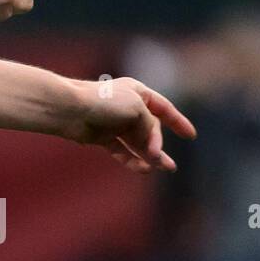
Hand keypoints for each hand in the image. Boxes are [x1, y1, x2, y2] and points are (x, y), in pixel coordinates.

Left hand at [64, 77, 196, 172]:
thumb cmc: (103, 102)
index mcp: (137, 91)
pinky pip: (121, 150)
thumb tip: (151, 147)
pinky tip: (143, 169)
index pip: (163, 108)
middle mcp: (126, 106)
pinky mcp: (101, 136)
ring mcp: (113, 122)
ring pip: (137, 142)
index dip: (178, 121)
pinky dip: (132, 159)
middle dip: (157, 145)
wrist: (68, 109)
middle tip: (166, 164)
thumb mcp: (137, 110)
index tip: (191, 136)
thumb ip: (149, 128)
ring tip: (163, 168)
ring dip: (149, 155)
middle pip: (150, 129)